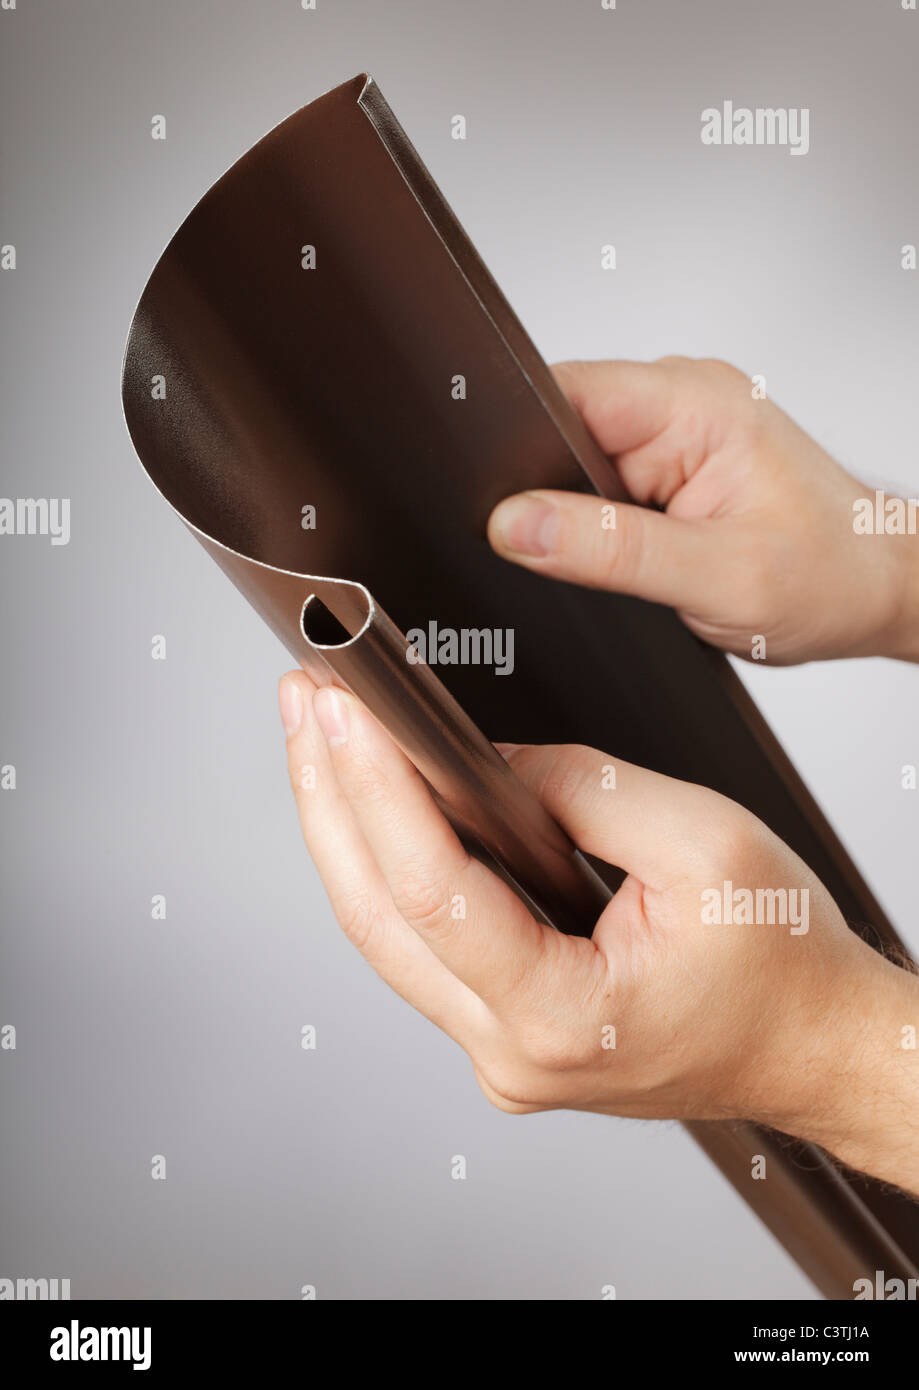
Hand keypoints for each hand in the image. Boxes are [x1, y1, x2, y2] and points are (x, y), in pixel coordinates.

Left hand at [279, 673, 918, 1194]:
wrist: (813, 1042)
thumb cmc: (782, 964)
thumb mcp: (702, 843)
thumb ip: (585, 792)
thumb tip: (491, 764)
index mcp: (563, 1018)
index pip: (433, 891)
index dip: (377, 790)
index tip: (344, 713)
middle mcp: (510, 1051)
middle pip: (377, 916)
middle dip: (329, 797)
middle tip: (305, 705)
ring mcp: (499, 1049)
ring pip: (385, 932)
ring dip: (346, 828)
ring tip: (321, 739)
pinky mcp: (503, 1028)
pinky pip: (421, 943)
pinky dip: (389, 864)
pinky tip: (373, 805)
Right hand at [487, 357, 918, 663]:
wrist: (873, 592)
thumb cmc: (828, 577)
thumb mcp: (716, 578)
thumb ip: (610, 550)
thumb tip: (516, 525)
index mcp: (694, 402)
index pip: (563, 392)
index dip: (520, 449)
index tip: (509, 511)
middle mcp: (681, 401)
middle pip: (558, 428)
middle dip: (552, 495)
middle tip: (603, 552)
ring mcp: (674, 431)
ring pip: (575, 463)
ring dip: (585, 516)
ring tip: (640, 554)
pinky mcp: (669, 464)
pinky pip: (602, 483)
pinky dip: (605, 525)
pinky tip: (641, 551)